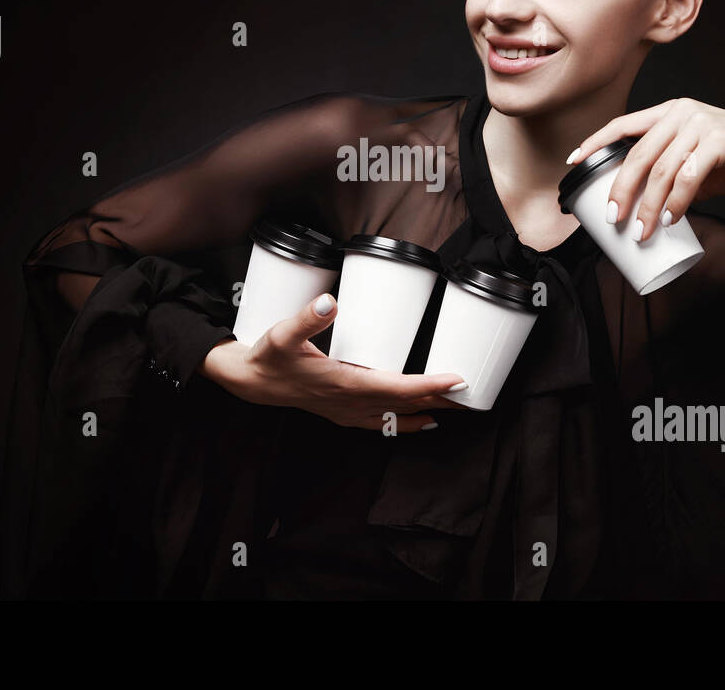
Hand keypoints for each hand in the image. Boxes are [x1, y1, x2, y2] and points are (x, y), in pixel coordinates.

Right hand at [199, 293, 466, 431]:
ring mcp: (347, 412)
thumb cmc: (269, 356)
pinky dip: (405, 423)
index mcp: (346, 384)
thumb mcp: (283, 333)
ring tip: (456, 409)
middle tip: (474, 396)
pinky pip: (382, 423)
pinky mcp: (342, 412)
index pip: (398, 388)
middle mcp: (351, 403)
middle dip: (440, 401)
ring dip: (427, 413)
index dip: (430, 385)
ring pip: (397, 418)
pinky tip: (419, 422)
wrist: (250, 382)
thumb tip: (330, 301)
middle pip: (405, 406)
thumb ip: (307, 318)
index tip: (457, 378)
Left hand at [568, 97, 724, 241]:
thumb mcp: (693, 161)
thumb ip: (667, 172)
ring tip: (643, 232)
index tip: (573, 161)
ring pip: (661, 170)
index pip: (623, 124)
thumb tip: (636, 201)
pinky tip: (670, 219)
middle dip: (621, 191)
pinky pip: (689, 177)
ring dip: (648, 206)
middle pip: (637, 155)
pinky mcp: (722, 140)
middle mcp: (683, 112)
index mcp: (671, 111)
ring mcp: (703, 123)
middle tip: (613, 218)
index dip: (595, 142)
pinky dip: (677, 202)